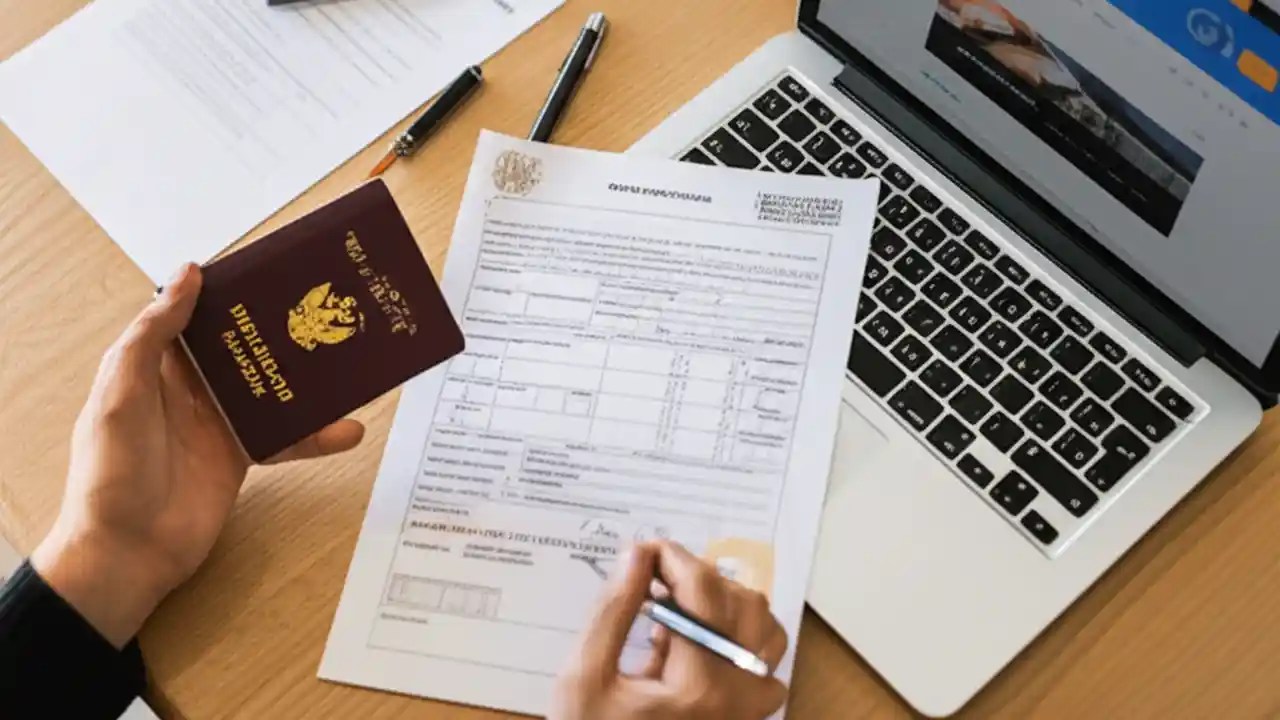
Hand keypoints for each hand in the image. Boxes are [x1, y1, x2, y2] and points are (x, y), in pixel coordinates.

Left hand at [31, 264, 364, 647]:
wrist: (127, 553)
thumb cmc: (111, 473)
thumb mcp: (122, 393)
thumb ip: (153, 334)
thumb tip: (189, 274)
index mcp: (153, 366)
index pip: (191, 315)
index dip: (224, 291)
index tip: (266, 268)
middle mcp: (188, 389)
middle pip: (239, 346)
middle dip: (275, 326)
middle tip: (321, 303)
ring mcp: (217, 422)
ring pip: (270, 387)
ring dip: (305, 376)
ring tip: (345, 354)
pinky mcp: (242, 456)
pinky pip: (285, 437)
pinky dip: (316, 434)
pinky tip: (347, 428)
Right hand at [552, 541, 788, 719]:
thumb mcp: (584, 678)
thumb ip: (612, 613)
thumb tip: (638, 555)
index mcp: (698, 684)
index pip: (702, 591)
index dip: (673, 557)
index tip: (643, 551)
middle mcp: (738, 695)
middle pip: (741, 602)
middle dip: (697, 579)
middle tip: (652, 584)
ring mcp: (748, 711)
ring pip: (765, 630)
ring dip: (726, 607)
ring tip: (676, 615)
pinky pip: (765, 667)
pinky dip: (739, 641)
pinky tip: (691, 650)